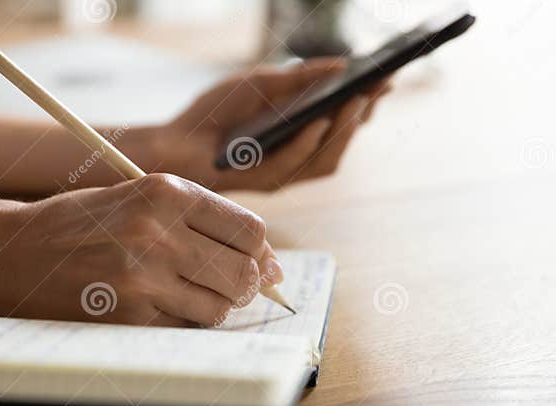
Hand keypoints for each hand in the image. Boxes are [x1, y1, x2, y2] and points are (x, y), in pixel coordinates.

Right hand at [0, 173, 282, 326]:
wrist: (17, 253)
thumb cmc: (84, 223)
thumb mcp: (140, 198)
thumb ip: (202, 220)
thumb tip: (269, 261)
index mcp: (165, 192)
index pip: (248, 230)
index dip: (260, 252)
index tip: (259, 262)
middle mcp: (157, 232)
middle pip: (243, 273)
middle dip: (245, 283)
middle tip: (229, 283)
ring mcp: (142, 277)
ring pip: (219, 307)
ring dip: (213, 305)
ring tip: (185, 290)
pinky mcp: (128, 315)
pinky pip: (184, 327)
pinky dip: (182, 320)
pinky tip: (157, 303)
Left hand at [152, 58, 390, 190]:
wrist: (177, 139)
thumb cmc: (217, 111)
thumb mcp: (259, 83)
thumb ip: (298, 77)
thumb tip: (340, 63)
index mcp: (301, 130)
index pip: (342, 118)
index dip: (367, 101)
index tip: (387, 78)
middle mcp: (298, 154)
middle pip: (342, 141)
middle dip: (362, 115)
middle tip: (377, 88)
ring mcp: (284, 172)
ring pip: (326, 159)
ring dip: (344, 132)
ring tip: (356, 102)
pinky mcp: (264, 182)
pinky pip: (293, 165)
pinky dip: (307, 144)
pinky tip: (315, 123)